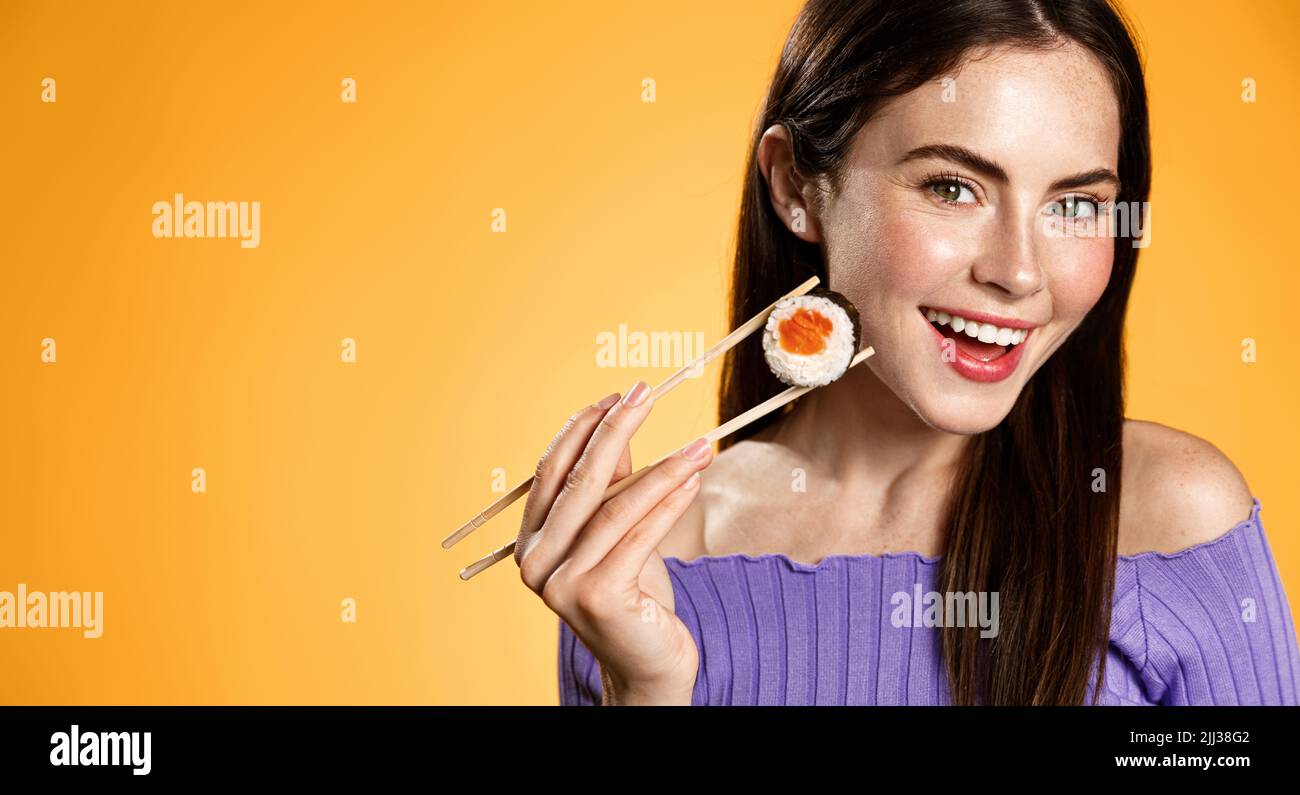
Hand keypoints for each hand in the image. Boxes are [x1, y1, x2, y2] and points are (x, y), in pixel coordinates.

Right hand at [515, 381, 711, 703]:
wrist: (647, 666)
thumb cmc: (634, 594)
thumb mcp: (617, 533)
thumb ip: (611, 486)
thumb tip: (620, 425)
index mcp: (530, 542)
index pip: (551, 470)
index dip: (582, 428)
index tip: (617, 396)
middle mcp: (535, 563)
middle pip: (579, 482)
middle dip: (616, 431)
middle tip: (646, 394)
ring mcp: (561, 583)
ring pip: (614, 508)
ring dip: (661, 468)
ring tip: (697, 444)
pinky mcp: (596, 596)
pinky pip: (639, 536)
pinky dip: (669, 503)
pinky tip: (693, 480)